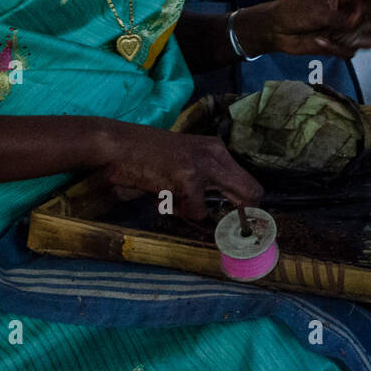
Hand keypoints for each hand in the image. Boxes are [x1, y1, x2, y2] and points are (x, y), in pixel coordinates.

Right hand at [99, 126, 261, 220]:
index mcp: (216, 149)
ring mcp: (204, 164)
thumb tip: (222, 208)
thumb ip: (204, 179)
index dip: (247, 206)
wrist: (117, 142)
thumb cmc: (146, 155)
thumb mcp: (184, 160)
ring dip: (197, 212)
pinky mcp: (189, 176)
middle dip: (242, 216)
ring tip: (173, 200)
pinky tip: (163, 197)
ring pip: (225, 205)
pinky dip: (180, 211)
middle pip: (252, 192)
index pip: (250, 182)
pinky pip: (196, 210)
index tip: (236, 221)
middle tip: (225, 228)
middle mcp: (215, 154)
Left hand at [242, 0, 370, 58]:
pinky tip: (321, 44)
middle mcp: (349, 13)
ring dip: (358, 42)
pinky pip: (349, 51)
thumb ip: (340, 18)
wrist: (275, 30)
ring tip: (340, 41)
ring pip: (365, 38)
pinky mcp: (337, 45)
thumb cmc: (295, 11)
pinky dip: (338, 50)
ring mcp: (344, 30)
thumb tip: (359, 21)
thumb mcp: (318, 11)